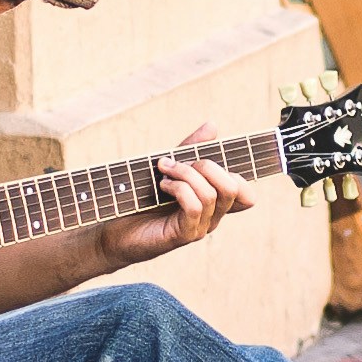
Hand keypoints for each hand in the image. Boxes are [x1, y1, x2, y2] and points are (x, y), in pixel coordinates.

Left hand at [96, 121, 254, 271]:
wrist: (115, 229)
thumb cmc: (142, 198)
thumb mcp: (170, 166)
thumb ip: (192, 149)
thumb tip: (213, 126)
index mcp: (214, 203)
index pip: (246, 194)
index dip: (237, 173)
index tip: (205, 157)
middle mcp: (212, 217)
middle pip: (234, 188)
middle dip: (208, 166)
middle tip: (180, 162)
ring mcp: (200, 227)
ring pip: (212, 194)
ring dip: (186, 174)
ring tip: (164, 171)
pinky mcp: (183, 235)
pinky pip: (195, 207)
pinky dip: (179, 188)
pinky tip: (162, 186)